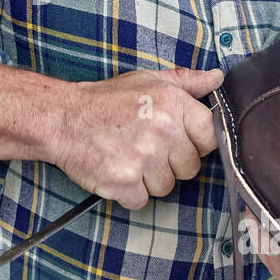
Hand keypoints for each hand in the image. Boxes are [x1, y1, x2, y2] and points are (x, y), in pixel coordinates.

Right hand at [48, 67, 222, 210]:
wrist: (62, 118)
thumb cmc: (105, 101)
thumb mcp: (147, 80)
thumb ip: (186, 81)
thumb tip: (217, 78)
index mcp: (173, 103)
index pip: (210, 137)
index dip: (194, 143)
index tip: (177, 141)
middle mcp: (163, 130)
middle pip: (189, 168)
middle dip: (169, 164)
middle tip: (144, 148)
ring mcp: (144, 158)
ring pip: (166, 187)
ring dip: (148, 180)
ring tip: (127, 158)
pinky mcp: (125, 182)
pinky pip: (141, 200)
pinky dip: (128, 193)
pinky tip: (115, 171)